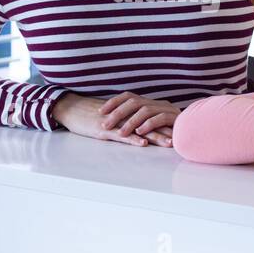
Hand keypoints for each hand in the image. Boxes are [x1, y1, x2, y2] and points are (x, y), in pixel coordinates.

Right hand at [50, 92, 175, 146]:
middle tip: (182, 137)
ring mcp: (115, 122)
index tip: (180, 131)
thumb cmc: (91, 114)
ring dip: (155, 136)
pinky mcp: (104, 129)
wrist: (71, 108)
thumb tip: (140, 126)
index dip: (165, 125)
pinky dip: (132, 139)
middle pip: (149, 123)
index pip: (150, 119)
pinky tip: (142, 143)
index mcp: (127, 113)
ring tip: (168, 143)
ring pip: (138, 129)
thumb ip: (126, 120)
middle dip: (166, 131)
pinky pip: (121, 135)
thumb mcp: (112, 117)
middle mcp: (124, 116)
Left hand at [98, 92, 179, 142]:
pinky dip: (148, 125)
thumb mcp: (153, 125)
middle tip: (105, 124)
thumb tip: (119, 124)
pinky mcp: (175, 118)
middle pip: (134, 102)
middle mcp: (158, 103)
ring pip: (145, 110)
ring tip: (121, 133)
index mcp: (151, 103)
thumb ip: (140, 121)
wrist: (197, 132)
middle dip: (117, 113)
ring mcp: (167, 109)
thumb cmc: (172, 132)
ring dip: (131, 122)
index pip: (129, 97)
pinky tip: (139, 132)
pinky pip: (159, 118)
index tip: (101, 111)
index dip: (114, 102)